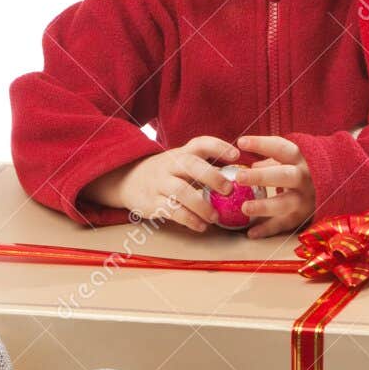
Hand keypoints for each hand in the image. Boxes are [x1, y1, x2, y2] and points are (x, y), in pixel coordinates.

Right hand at [110, 136, 241, 234]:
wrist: (127, 180)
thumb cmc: (167, 173)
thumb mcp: (182, 163)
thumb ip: (205, 167)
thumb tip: (241, 178)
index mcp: (181, 153)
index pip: (200, 144)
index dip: (218, 146)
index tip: (236, 154)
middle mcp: (169, 165)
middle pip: (190, 165)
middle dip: (212, 176)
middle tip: (229, 189)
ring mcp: (159, 183)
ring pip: (181, 191)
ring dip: (201, 205)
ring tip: (216, 217)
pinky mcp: (152, 202)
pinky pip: (171, 211)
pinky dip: (189, 219)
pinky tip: (201, 226)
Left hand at [233, 134, 317, 238]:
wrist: (339, 187)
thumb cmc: (308, 170)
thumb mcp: (296, 160)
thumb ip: (273, 161)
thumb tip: (253, 165)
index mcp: (302, 159)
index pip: (282, 149)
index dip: (262, 145)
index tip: (241, 142)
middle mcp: (306, 178)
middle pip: (285, 176)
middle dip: (261, 176)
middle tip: (239, 177)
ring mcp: (305, 199)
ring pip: (285, 203)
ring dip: (264, 206)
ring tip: (244, 208)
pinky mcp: (303, 217)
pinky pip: (284, 224)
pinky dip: (267, 229)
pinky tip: (251, 233)